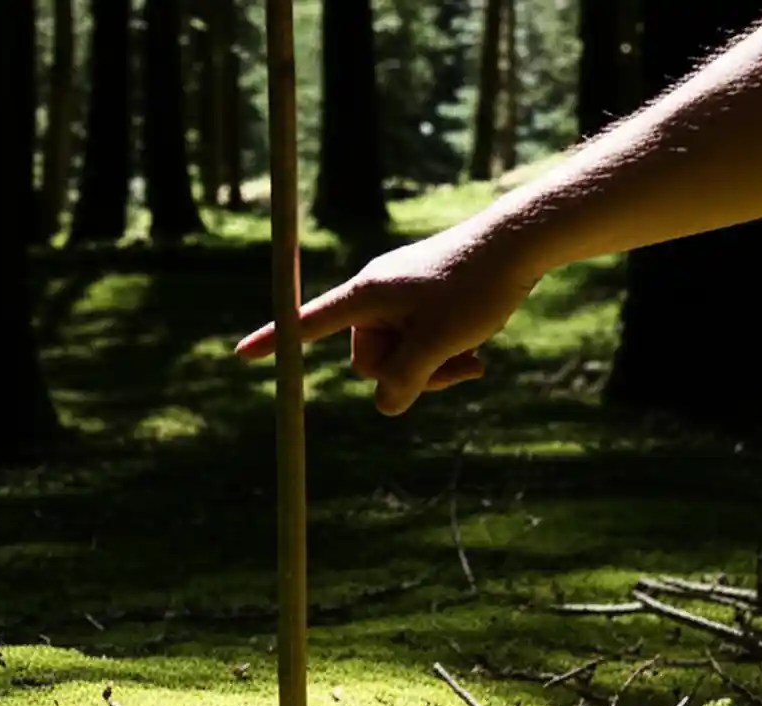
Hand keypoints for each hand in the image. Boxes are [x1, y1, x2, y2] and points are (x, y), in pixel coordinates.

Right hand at [235, 223, 538, 414]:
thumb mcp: (438, 343)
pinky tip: (476, 352)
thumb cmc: (474, 286)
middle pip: (370, 359)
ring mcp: (401, 296)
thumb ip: (406, 380)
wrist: (519, 243)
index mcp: (365, 296)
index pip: (309, 323)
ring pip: (401, 354)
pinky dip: (443, 351)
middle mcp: (375, 294)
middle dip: (409, 373)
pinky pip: (419, 339)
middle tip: (455, 368)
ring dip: (433, 367)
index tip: (242, 354)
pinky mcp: (425, 298)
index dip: (275, 340)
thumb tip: (387, 406)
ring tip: (473, 361)